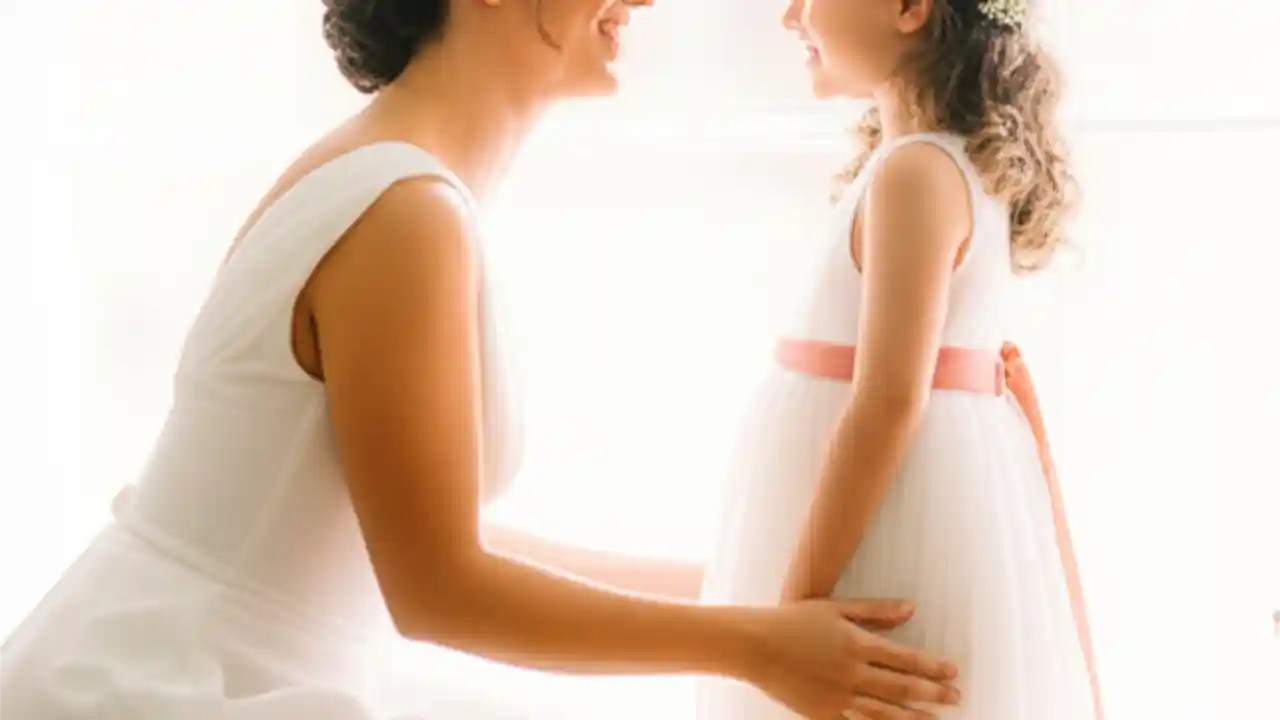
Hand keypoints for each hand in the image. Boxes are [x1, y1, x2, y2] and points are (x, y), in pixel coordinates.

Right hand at [744, 599, 959, 719]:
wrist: (754, 645)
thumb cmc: (793, 621)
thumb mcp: (835, 608)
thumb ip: (875, 611)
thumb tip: (911, 608)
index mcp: (857, 644)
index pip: (905, 658)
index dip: (932, 666)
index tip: (953, 672)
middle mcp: (852, 672)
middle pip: (902, 687)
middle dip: (933, 694)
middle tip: (956, 698)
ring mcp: (838, 696)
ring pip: (885, 712)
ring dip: (914, 718)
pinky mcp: (823, 713)